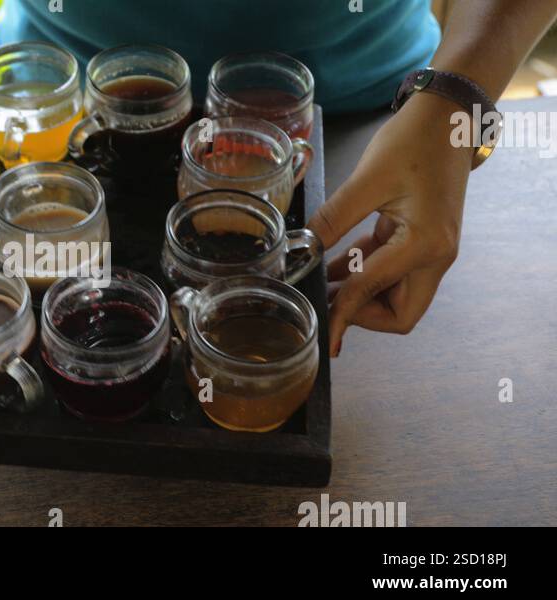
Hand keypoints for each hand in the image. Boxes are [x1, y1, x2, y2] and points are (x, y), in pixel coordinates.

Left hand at [307, 94, 472, 356]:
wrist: (448, 118)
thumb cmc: (414, 142)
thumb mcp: (367, 179)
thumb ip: (332, 219)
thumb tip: (299, 250)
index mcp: (426, 245)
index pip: (374, 293)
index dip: (342, 314)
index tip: (319, 333)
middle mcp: (435, 256)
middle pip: (400, 314)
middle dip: (361, 316)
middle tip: (324, 302)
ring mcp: (431, 251)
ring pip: (396, 297)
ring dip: (360, 296)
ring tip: (320, 284)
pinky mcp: (420, 241)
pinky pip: (390, 273)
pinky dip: (364, 275)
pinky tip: (333, 267)